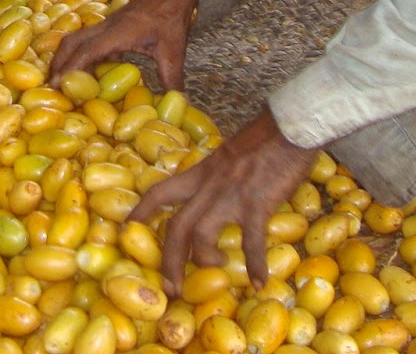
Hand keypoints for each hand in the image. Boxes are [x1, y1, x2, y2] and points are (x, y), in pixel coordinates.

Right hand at [50, 0, 197, 91]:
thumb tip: (176, 104)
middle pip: (71, 43)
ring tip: (60, 79)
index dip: (71, 68)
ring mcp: (106, 24)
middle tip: (52, 86)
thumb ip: (172, 78)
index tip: (58, 85)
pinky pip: (86, 40)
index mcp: (118, 32)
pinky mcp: (109, 25)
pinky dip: (79, 54)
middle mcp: (106, 27)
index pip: (87, 51)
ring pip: (75, 39)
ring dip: (64, 57)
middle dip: (58, 64)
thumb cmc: (171, 20)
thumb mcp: (174, 51)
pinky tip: (85, 71)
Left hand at [129, 107, 317, 289]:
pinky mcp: (256, 204)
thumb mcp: (228, 154)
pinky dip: (255, 265)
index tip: (128, 229)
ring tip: (217, 270)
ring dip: (204, 261)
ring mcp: (230, 196)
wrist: (287, 127)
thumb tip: (219, 189)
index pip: (160, 191)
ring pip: (200, 234)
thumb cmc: (264, 138)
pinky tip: (260, 282)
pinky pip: (251, 241)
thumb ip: (218, 174)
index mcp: (200, 173)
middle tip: (170, 289)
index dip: (141, 211)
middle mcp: (208, 186)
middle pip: (176, 226)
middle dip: (169, 261)